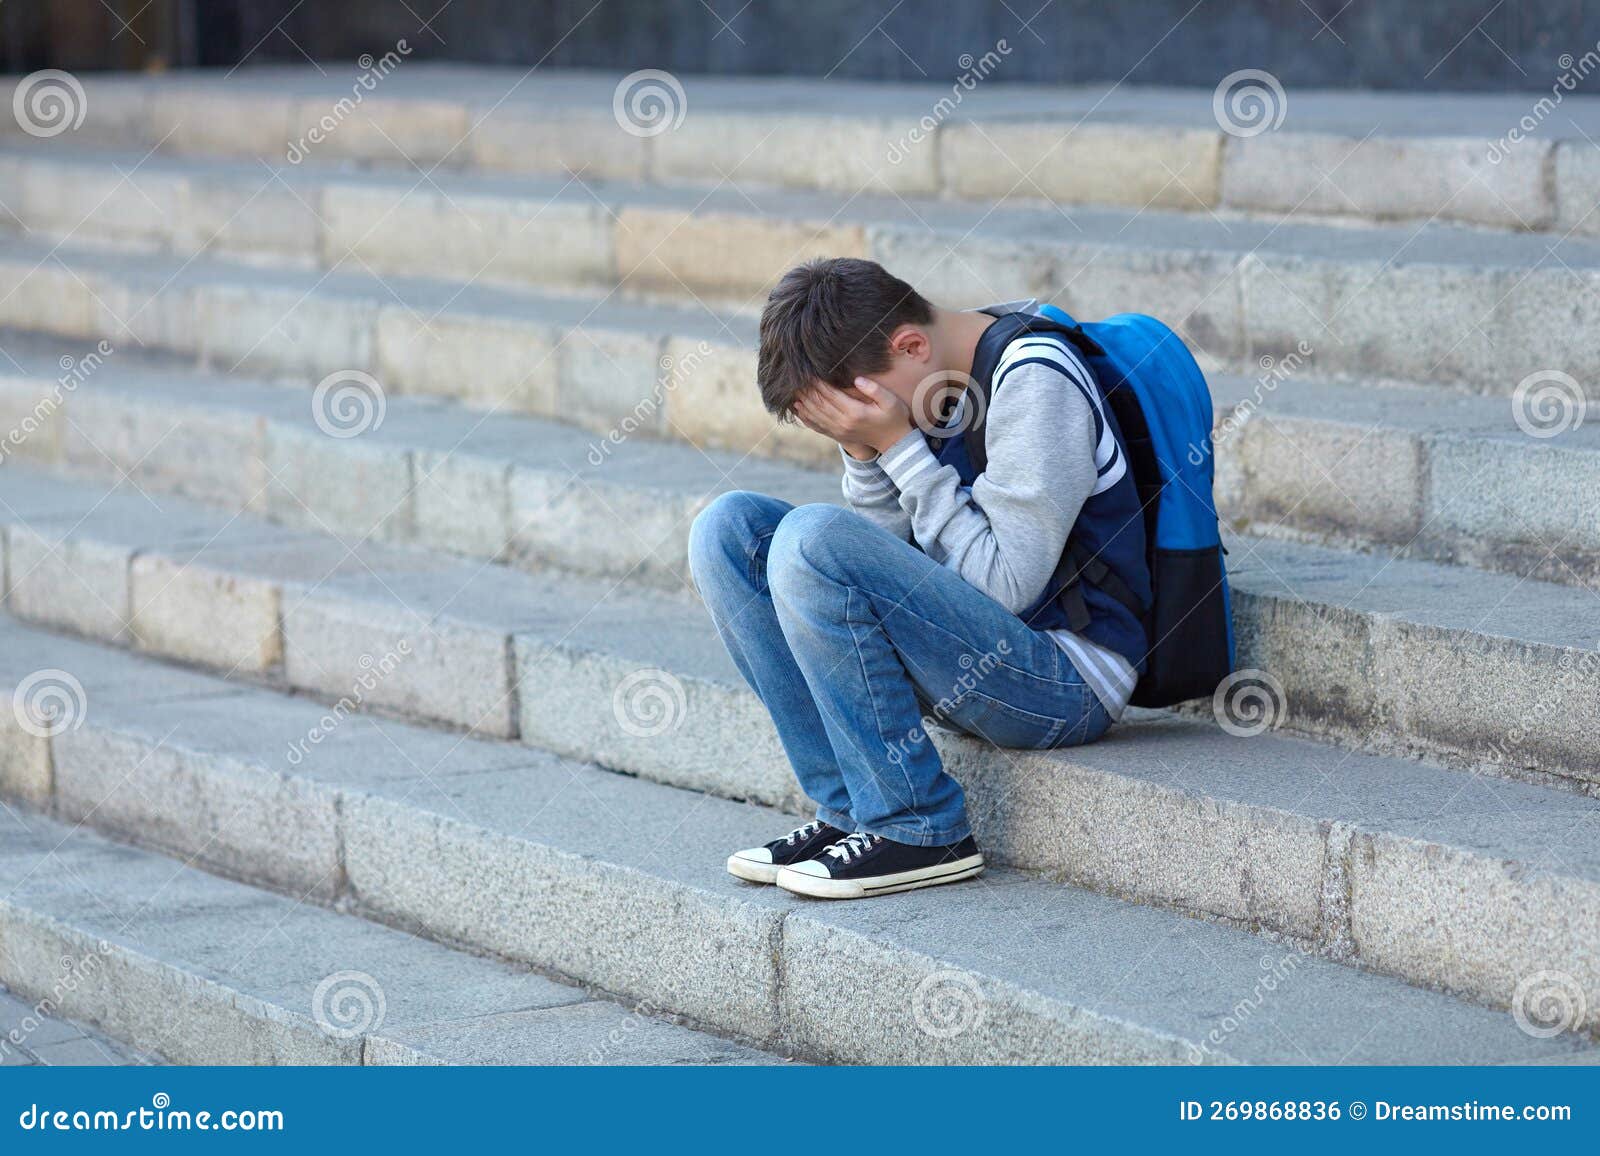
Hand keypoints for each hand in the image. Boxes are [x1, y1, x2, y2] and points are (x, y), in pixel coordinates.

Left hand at [792, 377, 914, 457]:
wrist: (894, 443)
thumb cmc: (894, 418)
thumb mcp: (891, 401)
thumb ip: (874, 389)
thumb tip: (857, 379)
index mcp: (855, 413)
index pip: (830, 394)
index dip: (818, 382)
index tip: (809, 370)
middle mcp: (843, 423)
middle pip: (819, 404)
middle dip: (807, 390)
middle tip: (795, 377)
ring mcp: (839, 431)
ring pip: (815, 415)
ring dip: (803, 402)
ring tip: (792, 389)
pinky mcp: (837, 435)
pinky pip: (817, 426)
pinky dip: (805, 417)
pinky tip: (797, 409)